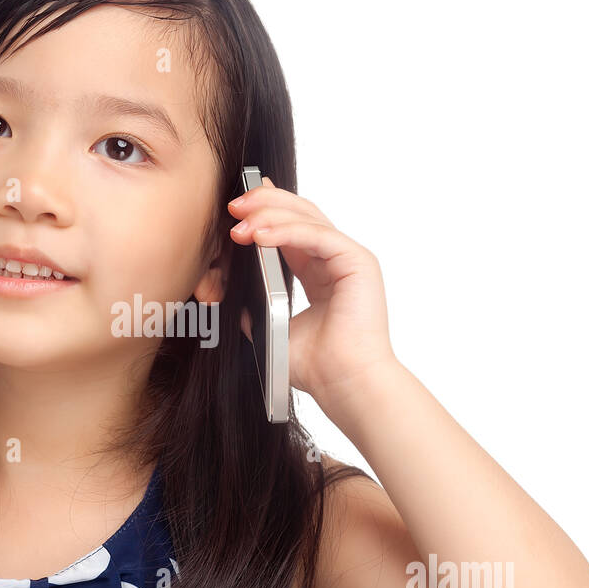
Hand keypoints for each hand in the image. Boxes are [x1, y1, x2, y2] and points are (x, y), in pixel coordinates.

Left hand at [228, 177, 396, 408]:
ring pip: (308, 218)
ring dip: (270, 214)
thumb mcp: (275, 329)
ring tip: (240, 221)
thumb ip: (256, 309)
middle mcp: (336, 260)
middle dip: (265, 203)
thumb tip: (230, 297)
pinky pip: (317, 236)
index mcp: (321, 273)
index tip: (238, 207)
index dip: (267, 212)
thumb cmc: (320, 366)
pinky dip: (287, 232)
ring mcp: (349, 258)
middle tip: (234, 204)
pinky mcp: (358, 262)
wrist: (343, 384)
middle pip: (301, 214)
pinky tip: (260, 235)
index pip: (292, 229)